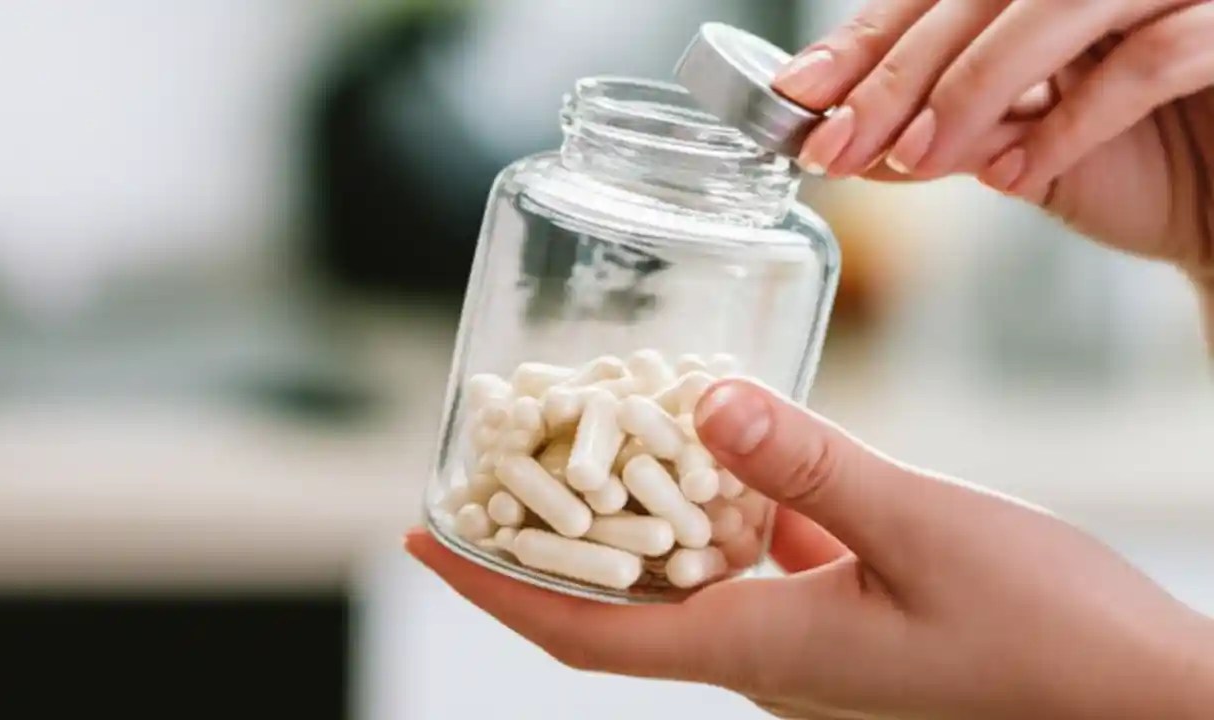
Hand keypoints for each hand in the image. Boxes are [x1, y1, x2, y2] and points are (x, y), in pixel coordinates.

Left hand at [406, 379, 1213, 718]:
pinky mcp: (846, 616)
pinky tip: (725, 447)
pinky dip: (717, 506)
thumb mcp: (922, 528)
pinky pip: (751, 558)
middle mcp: (766, 657)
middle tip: (491, 467)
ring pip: (685, 574)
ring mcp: (806, 640)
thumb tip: (705, 400)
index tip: (416, 538)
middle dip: (542, 544)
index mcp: (760, 652)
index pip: (583, 635)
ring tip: (590, 439)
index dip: (490, 588)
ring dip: (631, 515)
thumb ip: (808, 465)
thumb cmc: (1045, 638)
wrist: (1138, 702)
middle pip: (617, 603)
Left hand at [773, 0, 1213, 287]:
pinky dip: (1070, 122)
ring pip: (1056, 7)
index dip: (867, 39)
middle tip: (835, 142)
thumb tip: (843, 144)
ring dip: (970, 89)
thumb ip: (945, 137)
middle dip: (898, 74)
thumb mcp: (1024, 152)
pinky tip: (1012, 175)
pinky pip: (1148, 62)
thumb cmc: (1149, 167)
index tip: (801, 93)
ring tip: (914, 158)